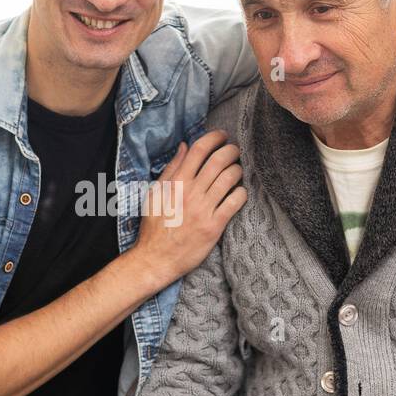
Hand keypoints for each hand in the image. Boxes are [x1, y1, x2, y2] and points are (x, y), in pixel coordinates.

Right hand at [129, 129, 246, 286]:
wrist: (155, 259)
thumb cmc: (154, 227)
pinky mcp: (214, 226)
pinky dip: (242, 192)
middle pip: (218, 160)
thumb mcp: (155, 194)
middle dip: (231, 150)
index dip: (214, 137)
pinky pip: (235, 201)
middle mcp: (190, 192)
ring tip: (238, 170)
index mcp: (175, 182)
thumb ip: (171, 169)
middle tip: (235, 151)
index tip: (222, 136)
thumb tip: (185, 146)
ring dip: (238, 169)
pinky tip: (239, 192)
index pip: (199, 149)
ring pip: (230, 178)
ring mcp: (203, 209)